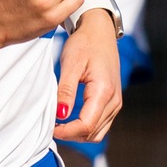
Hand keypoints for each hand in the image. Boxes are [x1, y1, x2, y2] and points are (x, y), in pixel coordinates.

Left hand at [53, 11, 122, 141]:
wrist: (100, 31)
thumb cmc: (85, 44)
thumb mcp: (71, 63)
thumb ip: (66, 91)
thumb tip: (61, 115)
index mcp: (104, 91)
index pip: (86, 125)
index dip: (66, 132)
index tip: (50, 127)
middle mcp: (114, 100)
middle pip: (92, 133)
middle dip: (70, 134)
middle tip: (50, 126)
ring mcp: (116, 103)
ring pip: (97, 133)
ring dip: (78, 133)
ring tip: (58, 124)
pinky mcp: (113, 102)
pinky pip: (100, 124)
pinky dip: (85, 127)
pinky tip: (69, 119)